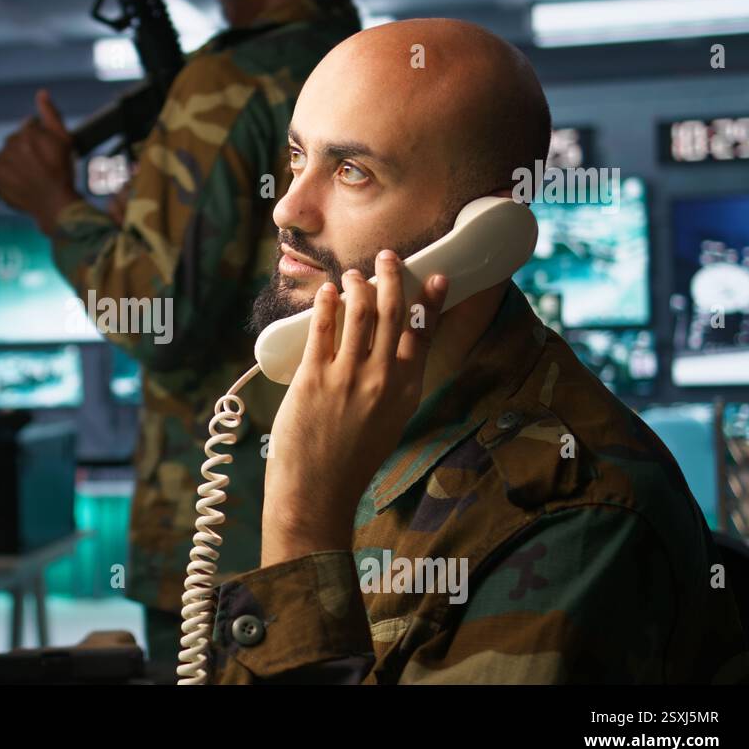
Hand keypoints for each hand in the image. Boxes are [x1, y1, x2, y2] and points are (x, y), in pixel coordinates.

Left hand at [0, 90, 81, 229]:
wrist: (54, 204)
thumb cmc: (62, 172)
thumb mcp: (64, 140)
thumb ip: (51, 114)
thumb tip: (41, 92)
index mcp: (28, 130)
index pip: (29, 128)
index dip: (40, 142)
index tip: (46, 156)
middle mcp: (11, 141)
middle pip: (16, 141)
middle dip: (25, 152)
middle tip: (38, 169)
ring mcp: (0, 157)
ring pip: (5, 155)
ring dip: (13, 163)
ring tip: (27, 178)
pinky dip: (0, 174)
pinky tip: (15, 182)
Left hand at [260, 250, 448, 565]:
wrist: (317, 491)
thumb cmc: (350, 460)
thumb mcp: (388, 422)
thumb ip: (392, 387)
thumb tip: (389, 350)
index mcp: (407, 391)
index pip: (424, 334)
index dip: (430, 300)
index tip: (435, 275)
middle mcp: (383, 379)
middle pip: (393, 314)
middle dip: (392, 277)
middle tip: (387, 257)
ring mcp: (348, 377)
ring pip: (359, 314)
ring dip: (358, 285)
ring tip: (353, 273)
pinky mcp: (314, 379)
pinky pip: (322, 329)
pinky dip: (326, 304)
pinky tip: (327, 292)